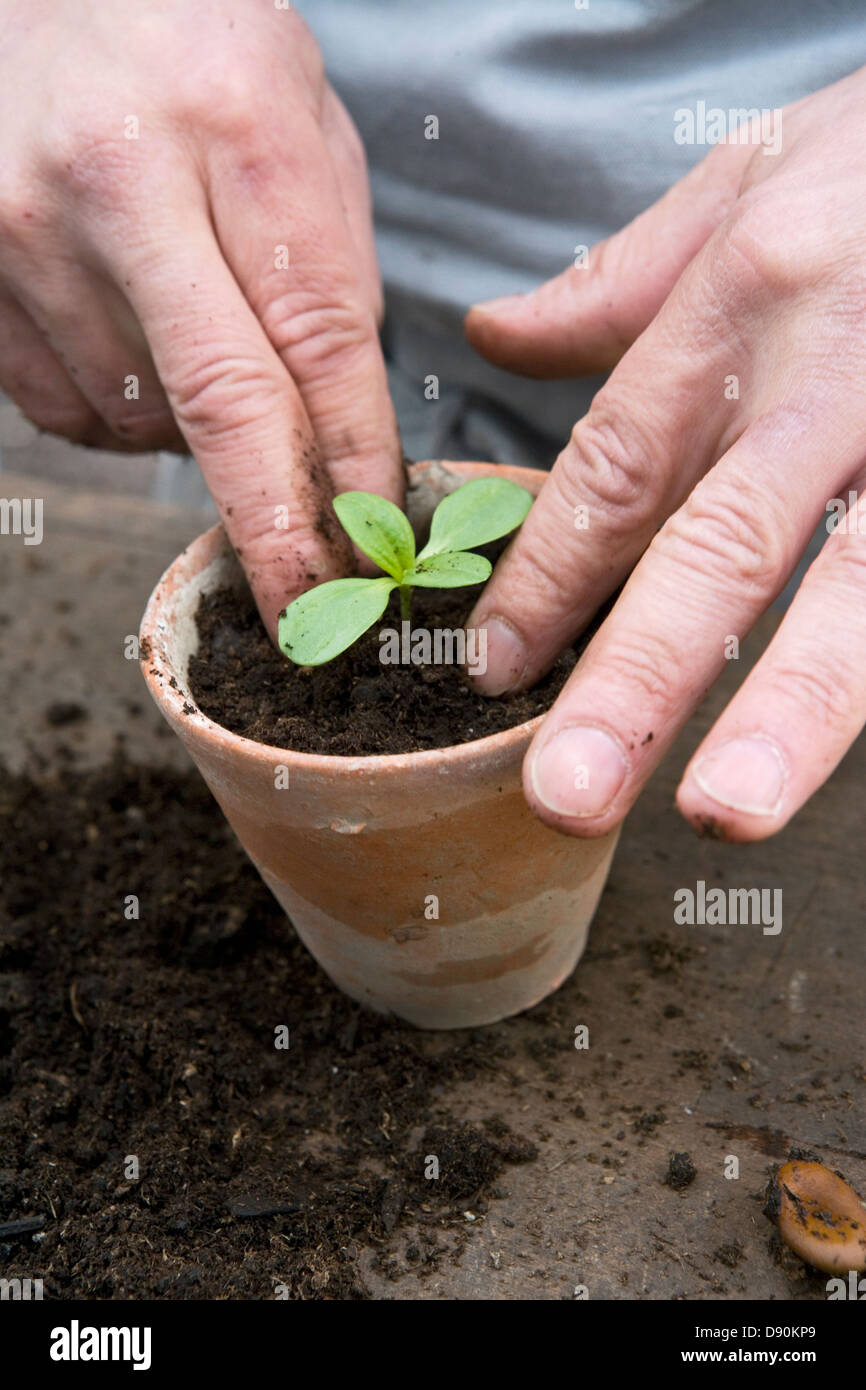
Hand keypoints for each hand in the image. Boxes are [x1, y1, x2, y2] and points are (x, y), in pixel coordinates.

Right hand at [0, 1, 401, 631]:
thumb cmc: (188, 47)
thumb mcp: (301, 115)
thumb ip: (332, 266)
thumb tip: (343, 424)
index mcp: (234, 124)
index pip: (320, 341)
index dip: (356, 461)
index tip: (377, 538)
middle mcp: (119, 182)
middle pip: (223, 409)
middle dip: (277, 533)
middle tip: (310, 615)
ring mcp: (27, 235)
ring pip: (145, 423)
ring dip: (202, 445)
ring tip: (209, 362)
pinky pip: (73, 415)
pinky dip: (126, 421)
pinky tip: (139, 353)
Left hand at [464, 70, 865, 841]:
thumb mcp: (743, 178)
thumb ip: (619, 280)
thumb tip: (496, 335)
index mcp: (749, 296)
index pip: (619, 464)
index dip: (549, 576)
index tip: (494, 670)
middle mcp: (837, 370)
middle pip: (721, 543)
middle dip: (640, 674)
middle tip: (567, 791)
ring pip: (857, 581)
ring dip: (789, 707)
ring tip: (721, 810)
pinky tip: (847, 754)